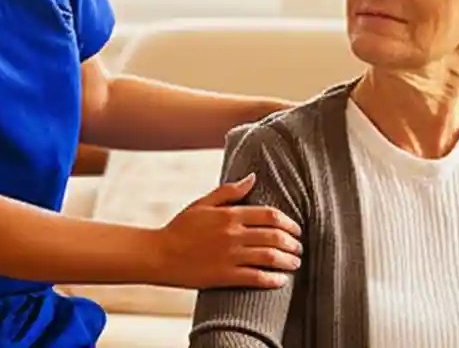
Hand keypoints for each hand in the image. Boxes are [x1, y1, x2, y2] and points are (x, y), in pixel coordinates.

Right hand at [153, 173, 302, 288]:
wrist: (160, 255)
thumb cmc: (181, 228)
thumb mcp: (203, 203)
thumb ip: (229, 191)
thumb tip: (253, 177)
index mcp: (230, 215)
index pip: (270, 215)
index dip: (289, 222)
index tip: (296, 229)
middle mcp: (233, 234)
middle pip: (275, 236)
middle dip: (293, 243)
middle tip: (299, 248)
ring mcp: (230, 256)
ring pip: (270, 257)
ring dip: (288, 261)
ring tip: (295, 263)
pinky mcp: (225, 276)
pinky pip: (256, 278)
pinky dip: (273, 280)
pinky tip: (281, 281)